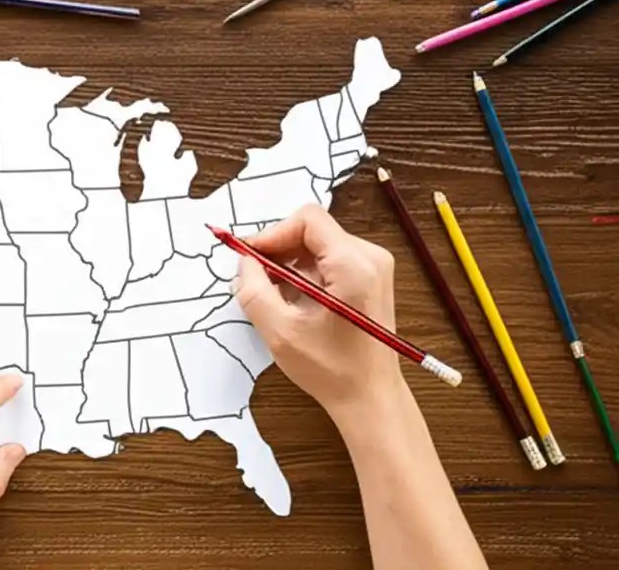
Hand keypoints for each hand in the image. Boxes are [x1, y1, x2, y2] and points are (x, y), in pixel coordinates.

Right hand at [232, 204, 404, 418]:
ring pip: (318, 244)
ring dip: (290, 263)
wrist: (371, 397)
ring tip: (273, 294)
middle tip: (255, 278)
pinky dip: (305, 273)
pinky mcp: (371, 279)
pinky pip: (329, 259)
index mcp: (353, 266)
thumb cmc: (331, 370)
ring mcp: (374, 267)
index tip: (250, 257)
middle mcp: (370, 258)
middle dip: (278, 250)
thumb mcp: (280, 331)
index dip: (272, 233)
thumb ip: (254, 290)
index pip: (307, 219)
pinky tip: (293, 299)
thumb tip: (244, 261)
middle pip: (312, 230)